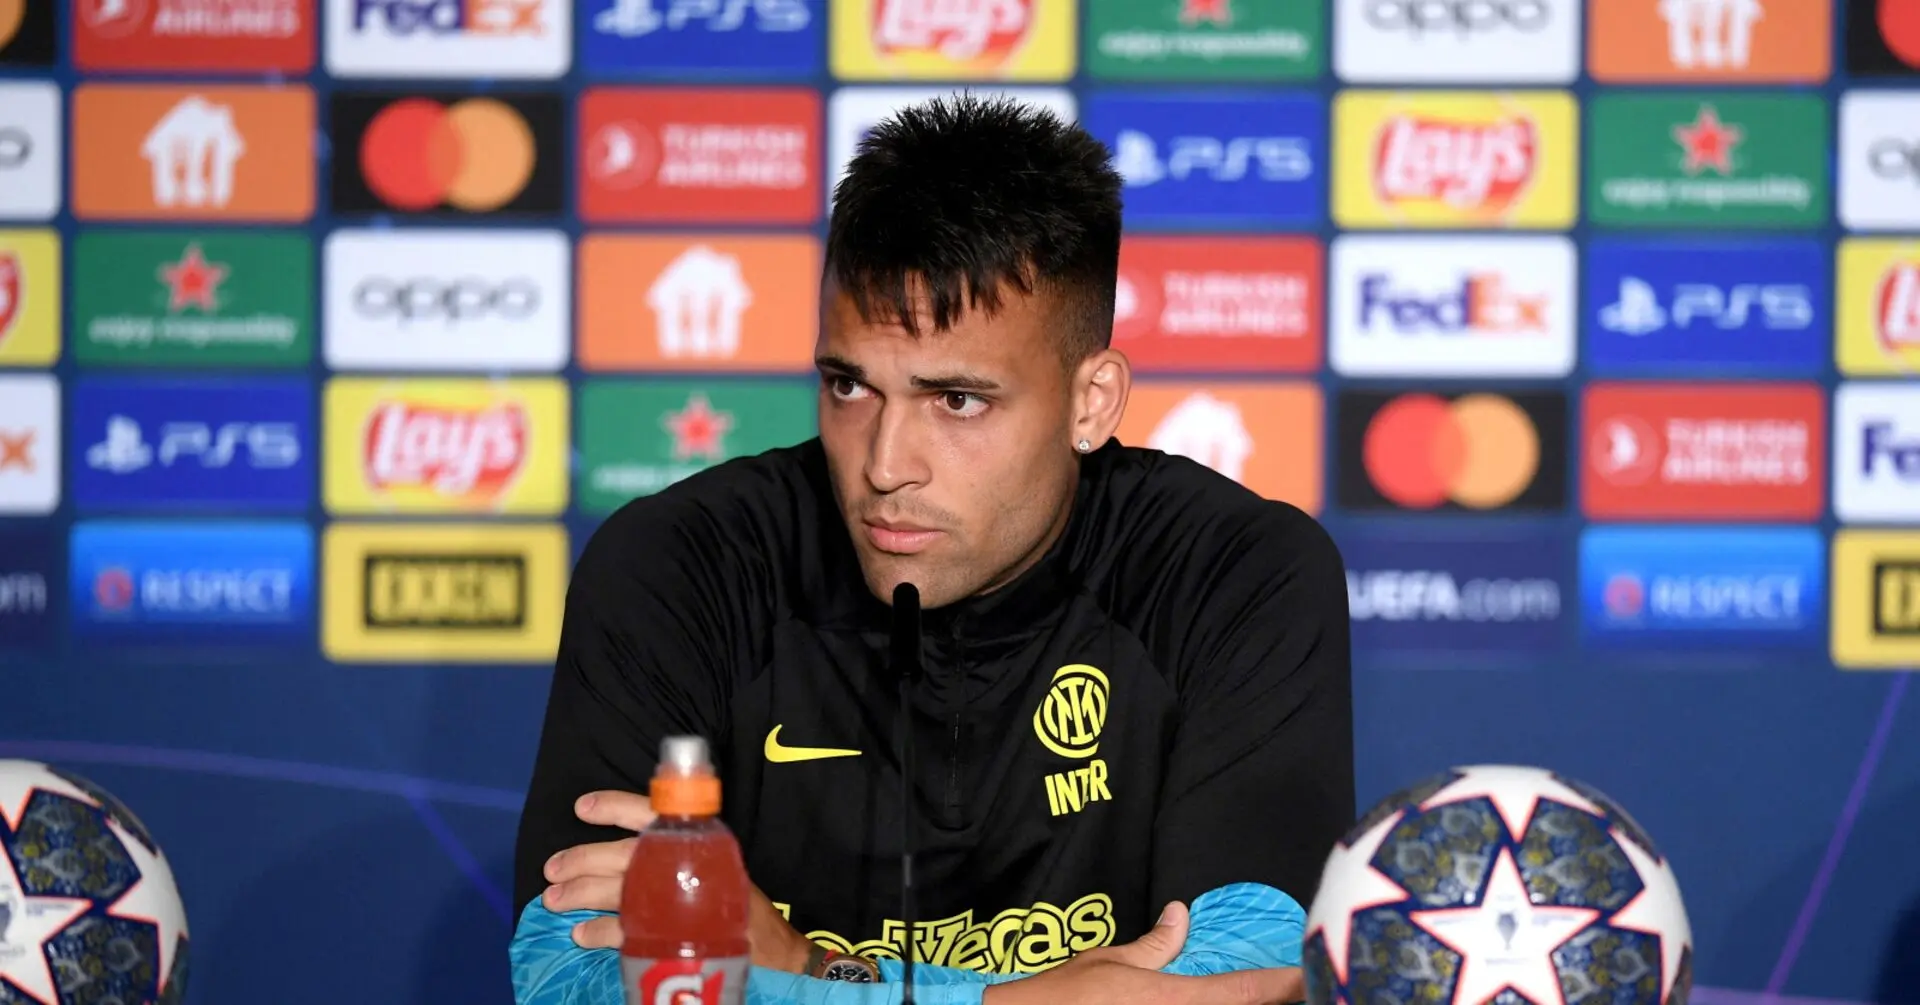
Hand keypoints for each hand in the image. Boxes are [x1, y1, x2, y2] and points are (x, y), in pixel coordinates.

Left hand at [540, 790, 816, 972]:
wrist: (775, 952)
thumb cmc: (737, 907)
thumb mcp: (714, 868)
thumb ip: (674, 857)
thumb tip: (620, 855)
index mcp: (698, 840)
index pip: (652, 812)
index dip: (616, 806)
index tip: (581, 807)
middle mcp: (688, 862)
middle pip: (625, 853)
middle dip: (584, 858)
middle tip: (552, 868)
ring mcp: (680, 897)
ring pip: (618, 889)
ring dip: (581, 893)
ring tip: (553, 900)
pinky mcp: (674, 933)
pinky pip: (625, 929)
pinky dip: (599, 930)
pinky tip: (581, 934)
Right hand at [981, 902, 1303, 1004]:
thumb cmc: (1061, 998)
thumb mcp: (1109, 963)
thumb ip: (1155, 945)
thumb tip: (1180, 916)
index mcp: (1175, 1000)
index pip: (1248, 993)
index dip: (1287, 984)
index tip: (1311, 973)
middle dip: (1272, 999)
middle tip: (1305, 987)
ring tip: (1269, 994)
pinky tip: (1219, 1001)